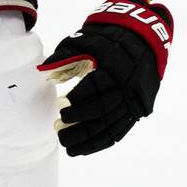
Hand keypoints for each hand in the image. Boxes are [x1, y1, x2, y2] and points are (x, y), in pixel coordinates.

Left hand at [37, 0, 172, 156]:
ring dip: (89, 139)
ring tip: (68, 147)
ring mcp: (136, 99)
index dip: (77, 99)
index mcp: (115, 65)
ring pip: (111, 125)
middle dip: (80, 124)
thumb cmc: (108, 39)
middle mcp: (128, 84)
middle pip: (103, 110)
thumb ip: (66, 54)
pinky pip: (120, 130)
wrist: (143, 38)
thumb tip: (43, 69)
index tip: (60, 107)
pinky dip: (102, 141)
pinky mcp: (139, 108)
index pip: (95, 87)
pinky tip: (86, 148)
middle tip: (58, 131)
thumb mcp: (86, 39)